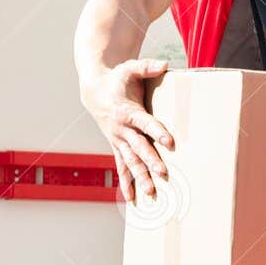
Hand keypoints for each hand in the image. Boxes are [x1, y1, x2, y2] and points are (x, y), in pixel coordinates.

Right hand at [82, 58, 174, 202]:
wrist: (94, 91)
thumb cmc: (117, 79)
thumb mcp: (130, 68)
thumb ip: (147, 66)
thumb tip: (164, 64)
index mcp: (126, 111)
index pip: (145, 122)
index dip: (157, 131)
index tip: (170, 142)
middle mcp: (121, 129)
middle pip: (138, 148)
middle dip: (151, 161)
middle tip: (164, 174)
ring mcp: (118, 140)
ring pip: (130, 162)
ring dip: (140, 178)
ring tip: (152, 194)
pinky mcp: (117, 146)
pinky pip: (121, 168)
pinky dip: (126, 184)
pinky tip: (133, 200)